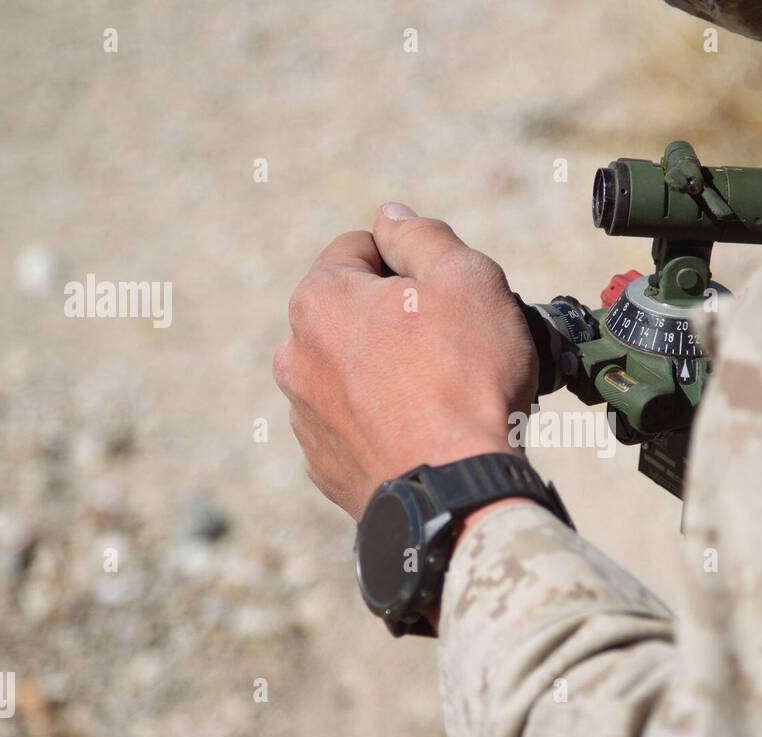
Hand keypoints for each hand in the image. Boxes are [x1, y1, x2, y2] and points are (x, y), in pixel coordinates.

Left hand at [274, 203, 536, 519]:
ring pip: (352, 371)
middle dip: (397, 319)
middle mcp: (296, 358)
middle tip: (453, 346)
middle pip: (353, 312)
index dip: (411, 261)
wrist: (458, 493)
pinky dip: (386, 421)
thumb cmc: (465, 379)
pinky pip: (358, 424)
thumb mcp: (465, 278)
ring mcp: (305, 419)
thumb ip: (422, 236)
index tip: (447, 294)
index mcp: (319, 301)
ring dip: (389, 371)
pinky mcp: (325, 467)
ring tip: (443, 395)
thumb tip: (391, 218)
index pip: (360, 248)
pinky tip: (425, 434)